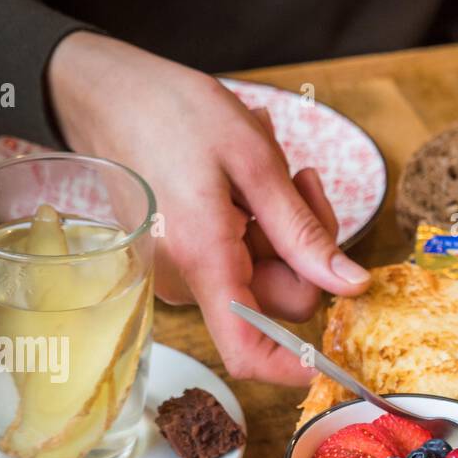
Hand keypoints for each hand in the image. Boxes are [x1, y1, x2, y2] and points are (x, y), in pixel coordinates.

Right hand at [47, 32, 369, 383]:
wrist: (105, 92)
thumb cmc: (172, 113)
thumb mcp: (254, 160)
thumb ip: (304, 232)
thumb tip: (352, 285)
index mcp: (204, 260)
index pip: (247, 351)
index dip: (292, 365)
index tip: (332, 352)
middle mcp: (187, 281)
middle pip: (277, 300)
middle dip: (308, 250)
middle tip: (304, 180)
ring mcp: (183, 273)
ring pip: (266, 276)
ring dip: (285, 228)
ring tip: (270, 167)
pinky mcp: (183, 260)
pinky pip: (240, 259)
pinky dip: (258, 224)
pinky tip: (247, 180)